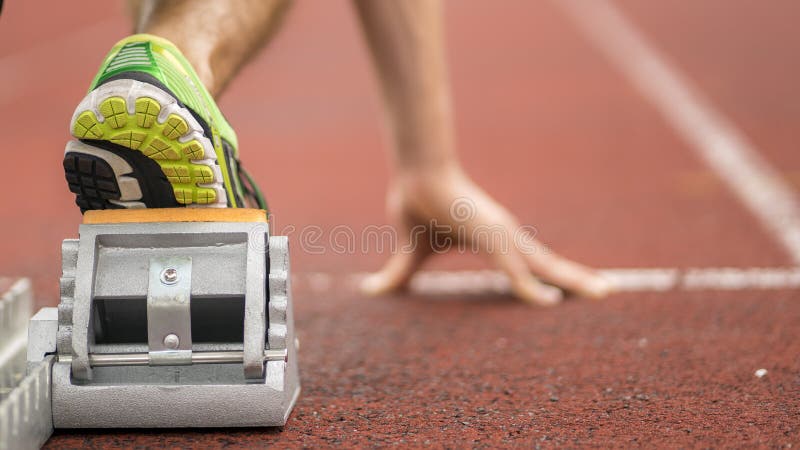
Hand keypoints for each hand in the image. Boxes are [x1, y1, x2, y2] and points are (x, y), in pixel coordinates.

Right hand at [360, 166, 614, 305]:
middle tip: (609, 291)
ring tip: (606, 292)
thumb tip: (371, 290)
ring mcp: (502, 235)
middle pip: (548, 264)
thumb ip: (401, 275)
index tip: (567, 296)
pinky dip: (530, 286)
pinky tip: (548, 303)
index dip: (550, 279)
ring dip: (574, 281)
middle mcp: (506, 237)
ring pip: (544, 265)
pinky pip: (514, 268)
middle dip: (577, 280)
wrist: (415, 174)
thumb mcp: (411, 253)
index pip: (530, 265)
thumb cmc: (418, 204)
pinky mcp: (490, 234)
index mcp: (494, 242)